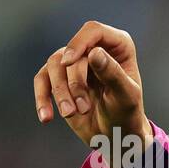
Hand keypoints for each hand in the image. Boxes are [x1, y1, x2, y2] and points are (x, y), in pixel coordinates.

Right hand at [34, 20, 152, 153]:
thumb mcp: (126, 96)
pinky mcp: (59, 78)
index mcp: (118, 46)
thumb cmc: (127, 114)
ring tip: (71, 114)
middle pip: (71, 53)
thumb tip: (94, 52)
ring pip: (54, 65)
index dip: (78, 43)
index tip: (68, 62)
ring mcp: (75, 62)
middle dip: (74, 83)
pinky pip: (41, 80)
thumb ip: (112, 73)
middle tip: (84, 108)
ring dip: (60, 92)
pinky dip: (42, 98)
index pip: (94, 31)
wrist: (116, 136)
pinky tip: (46, 117)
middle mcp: (95, 48)